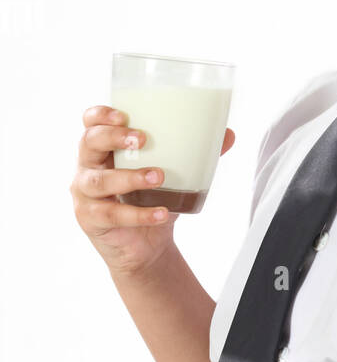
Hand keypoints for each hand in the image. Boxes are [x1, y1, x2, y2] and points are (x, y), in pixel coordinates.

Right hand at [70, 105, 235, 278]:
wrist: (145, 247)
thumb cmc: (151, 200)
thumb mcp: (172, 174)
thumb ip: (195, 154)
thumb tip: (227, 135)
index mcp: (104, 148)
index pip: (90, 123)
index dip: (101, 115)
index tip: (123, 114)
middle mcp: (88, 167)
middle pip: (88, 143)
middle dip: (113, 138)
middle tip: (142, 139)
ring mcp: (85, 194)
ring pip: (99, 181)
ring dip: (130, 177)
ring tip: (158, 176)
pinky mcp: (90, 219)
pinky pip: (112, 214)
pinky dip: (139, 214)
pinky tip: (162, 212)